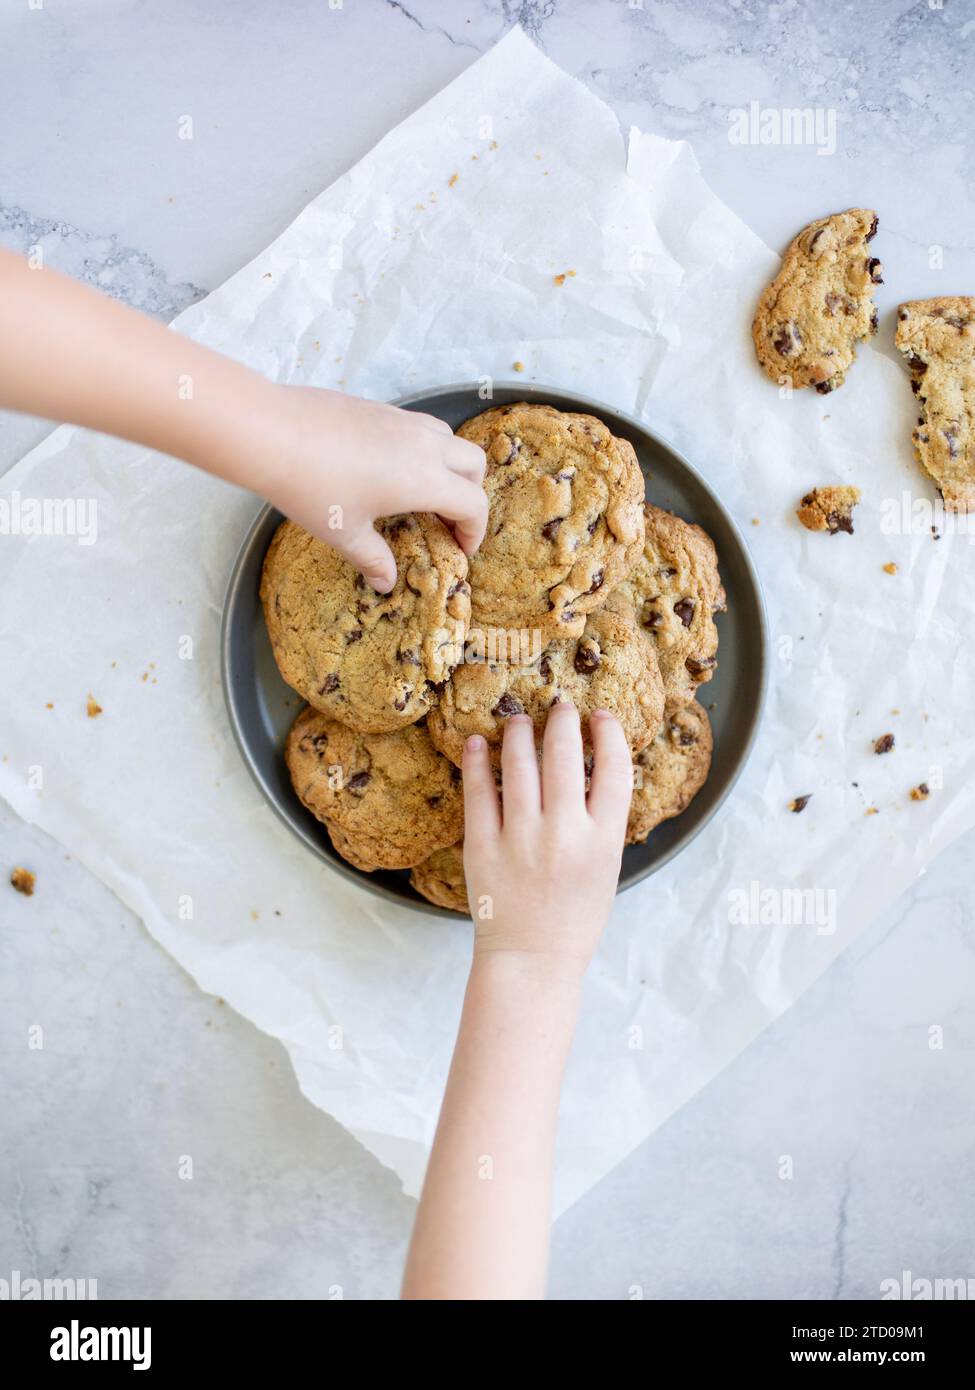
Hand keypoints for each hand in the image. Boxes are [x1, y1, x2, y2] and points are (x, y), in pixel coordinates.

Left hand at [254, 384, 486, 591]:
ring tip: (422, 490)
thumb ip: (373, 559)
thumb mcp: (345, 532)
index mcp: (424, 479)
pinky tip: (389, 466)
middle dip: (471, 492)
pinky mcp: (378, 407)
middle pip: (473, 463)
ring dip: (448, 465)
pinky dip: (422, 447)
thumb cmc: (311, 487)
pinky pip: (417, 425)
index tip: (461, 548)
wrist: (270, 433)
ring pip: (448, 437)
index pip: (473, 503)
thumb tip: (385, 582)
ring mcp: (401, 420)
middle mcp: (423, 445)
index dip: (474, 530)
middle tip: (447, 518)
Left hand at [461, 704, 631, 972]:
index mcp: (602, 840)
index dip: (609, 734)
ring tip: (519, 720)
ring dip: (520, 733)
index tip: (600, 717)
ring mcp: (520, 838)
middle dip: (563, 721)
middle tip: (559, 708)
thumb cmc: (574, 917)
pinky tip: (479, 744)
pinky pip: (479, 792)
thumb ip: (601, 822)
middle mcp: (563, 833)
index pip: (614, 768)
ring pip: (520, 764)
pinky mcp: (483, 846)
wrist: (531, 960)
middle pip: (565, 755)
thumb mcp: (605, 869)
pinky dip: (479, 762)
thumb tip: (592, 767)